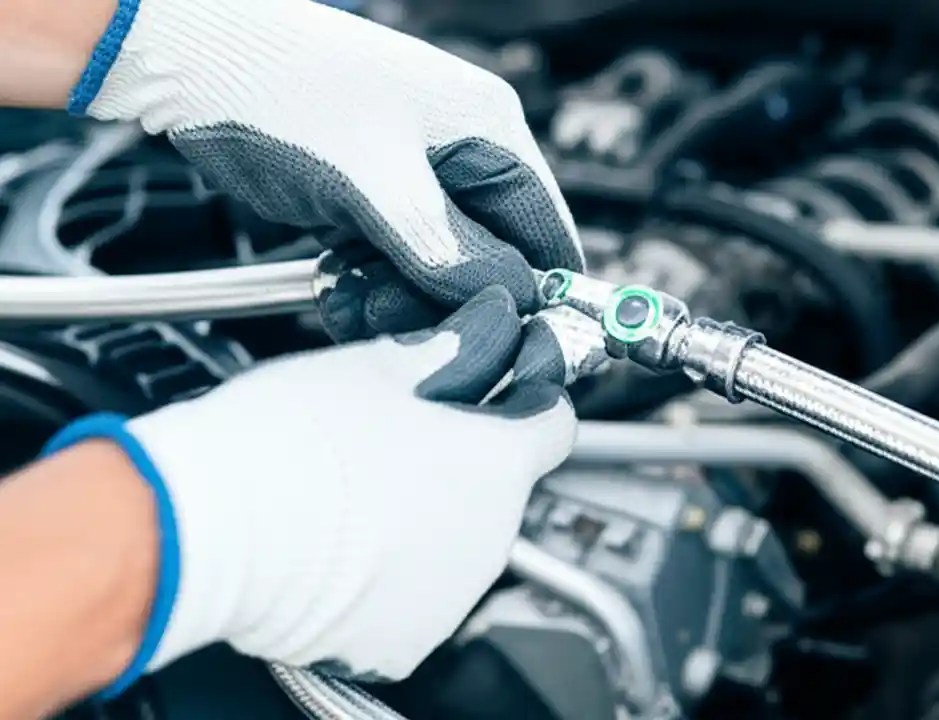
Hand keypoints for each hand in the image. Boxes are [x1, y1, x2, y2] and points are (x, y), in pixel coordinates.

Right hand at [46, 287, 576, 687]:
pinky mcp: (403, 643)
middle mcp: (491, 536)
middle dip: (460, 462)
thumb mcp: (376, 366)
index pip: (553, 423)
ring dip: (426, 519)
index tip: (501, 395)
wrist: (204, 530)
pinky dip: (391, 578)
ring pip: (458, 543)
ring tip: (353, 494)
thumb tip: (484, 329)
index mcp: (497, 461)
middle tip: (396, 440)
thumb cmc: (284, 443)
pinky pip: (416, 598)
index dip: (526, 402)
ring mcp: (449, 595)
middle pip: (499, 486)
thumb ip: (448, 350)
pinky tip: (340, 547)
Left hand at [72, 0, 583, 339]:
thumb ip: (444, 245)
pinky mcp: (371, 201)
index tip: (514, 340)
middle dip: (444, 299)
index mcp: (486, 130)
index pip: (545, 231)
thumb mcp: (372, 176)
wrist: (190, 62)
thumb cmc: (282, 85)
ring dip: (398, 299)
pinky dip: (367, 287)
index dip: (537, 291)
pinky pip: (391, 266)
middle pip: (488, 262)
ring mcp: (412, 180)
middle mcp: (458, 156)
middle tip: (397, 311)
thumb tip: (509, 297)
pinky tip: (338, 285)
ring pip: (435, 273)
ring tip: (355, 293)